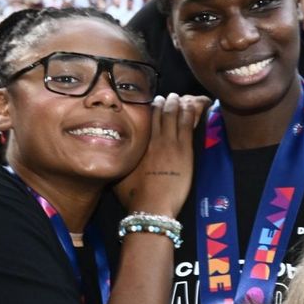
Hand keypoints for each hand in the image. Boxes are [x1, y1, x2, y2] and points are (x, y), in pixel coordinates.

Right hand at [114, 94, 205, 216]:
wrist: (152, 207)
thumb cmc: (135, 197)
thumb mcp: (120, 177)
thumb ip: (121, 163)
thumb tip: (112, 158)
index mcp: (137, 145)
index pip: (143, 120)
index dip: (148, 109)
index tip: (151, 103)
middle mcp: (152, 140)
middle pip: (157, 113)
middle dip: (162, 102)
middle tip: (166, 97)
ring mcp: (169, 143)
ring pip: (172, 115)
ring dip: (175, 104)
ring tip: (177, 98)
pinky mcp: (184, 150)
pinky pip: (187, 124)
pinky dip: (188, 112)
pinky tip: (190, 104)